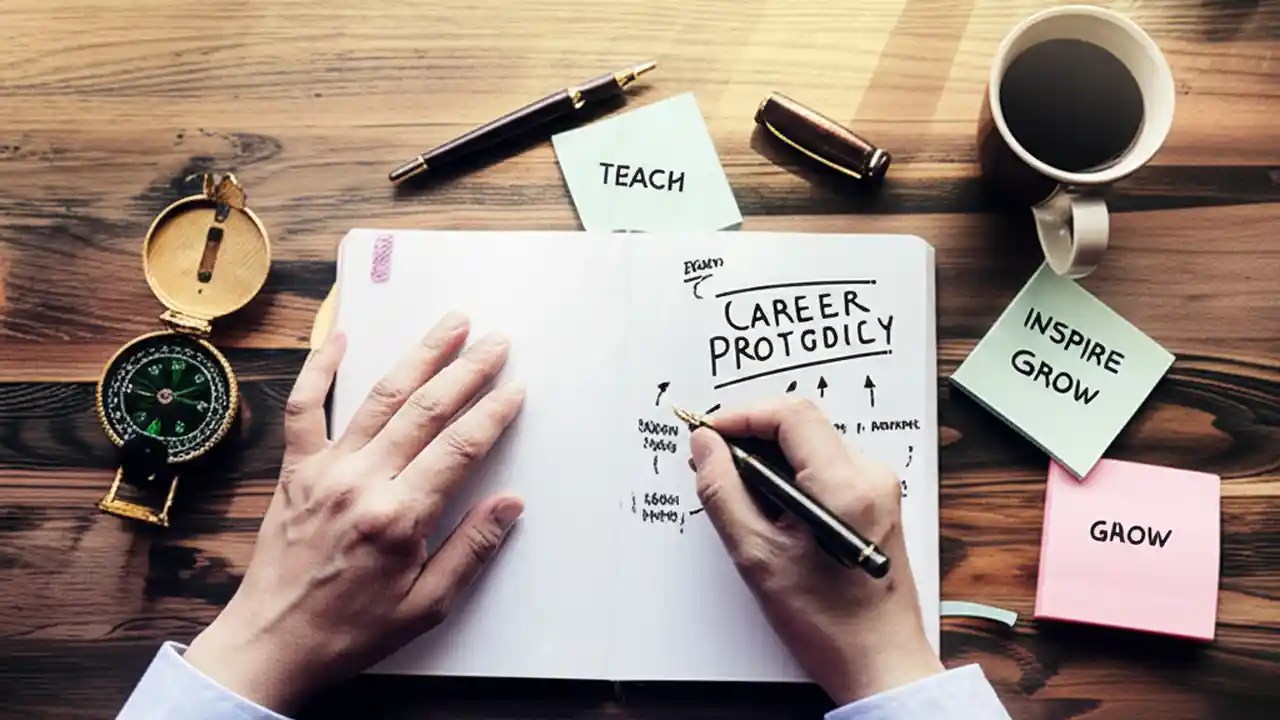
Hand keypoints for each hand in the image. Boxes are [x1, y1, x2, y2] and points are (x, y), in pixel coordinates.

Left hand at [184, 312, 525, 712]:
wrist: (273, 643)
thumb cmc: (351, 630)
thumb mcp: (426, 606)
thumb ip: (472, 550)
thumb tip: (510, 504)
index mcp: (398, 518)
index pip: (459, 449)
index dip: (493, 414)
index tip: (516, 389)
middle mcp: (361, 482)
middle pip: (425, 410)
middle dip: (466, 370)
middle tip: (495, 342)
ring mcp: (324, 469)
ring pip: (379, 397)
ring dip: (418, 356)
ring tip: (449, 325)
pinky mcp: (295, 469)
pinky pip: (305, 407)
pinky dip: (320, 368)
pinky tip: (343, 337)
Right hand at [689, 398, 942, 704]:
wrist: (880, 661)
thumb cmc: (830, 624)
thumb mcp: (758, 557)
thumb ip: (724, 493)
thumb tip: (705, 447)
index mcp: (846, 486)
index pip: (790, 415)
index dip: (741, 415)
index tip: (708, 434)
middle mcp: (870, 476)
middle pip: (801, 425)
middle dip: (751, 437)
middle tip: (714, 465)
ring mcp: (878, 488)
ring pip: (811, 445)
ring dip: (770, 459)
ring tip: (741, 498)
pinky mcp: (876, 501)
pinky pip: (825, 467)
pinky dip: (791, 476)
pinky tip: (771, 512)